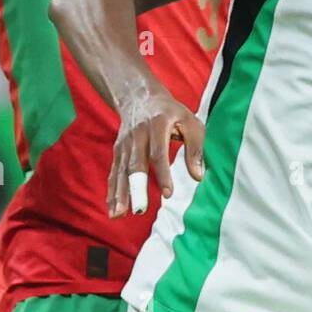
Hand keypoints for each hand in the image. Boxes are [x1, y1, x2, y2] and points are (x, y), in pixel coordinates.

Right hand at [108, 93, 204, 217]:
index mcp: (157, 124)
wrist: (139, 96)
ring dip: (120, 194)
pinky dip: (112, 192)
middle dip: (136, 188)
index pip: (159, 152)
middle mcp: (137, 134)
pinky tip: (113, 210)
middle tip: (139, 210)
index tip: (168, 194)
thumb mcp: (190, 122)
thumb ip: (195, 149)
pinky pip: (114, 174)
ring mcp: (124, 144)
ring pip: (121, 171)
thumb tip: (198, 177)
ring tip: (119, 215)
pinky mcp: (118, 152)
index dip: (163, 173)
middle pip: (135, 164)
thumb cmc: (172, 113)